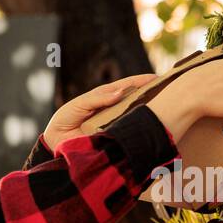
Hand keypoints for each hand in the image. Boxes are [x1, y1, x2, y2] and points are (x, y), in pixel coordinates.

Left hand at [43, 73, 157, 149]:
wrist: (55, 144)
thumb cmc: (64, 121)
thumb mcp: (79, 105)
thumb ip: (98, 98)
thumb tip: (121, 92)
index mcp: (105, 99)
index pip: (125, 88)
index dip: (140, 82)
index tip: (156, 78)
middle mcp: (113, 111)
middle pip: (135, 101)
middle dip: (151, 94)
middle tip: (168, 89)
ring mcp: (115, 126)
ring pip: (135, 117)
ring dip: (149, 112)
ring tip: (166, 105)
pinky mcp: (114, 140)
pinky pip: (129, 134)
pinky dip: (140, 129)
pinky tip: (152, 125)